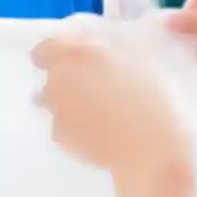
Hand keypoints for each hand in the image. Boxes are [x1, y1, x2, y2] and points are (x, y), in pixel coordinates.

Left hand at [31, 16, 192, 179]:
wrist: (150, 146)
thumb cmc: (152, 95)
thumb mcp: (137, 57)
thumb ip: (107, 50)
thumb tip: (94, 52)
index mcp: (76, 53)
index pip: (43, 50)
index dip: (56, 56)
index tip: (76, 62)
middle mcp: (59, 79)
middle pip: (53, 77)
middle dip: (69, 81)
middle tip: (98, 89)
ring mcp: (57, 110)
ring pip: (56, 102)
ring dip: (71, 105)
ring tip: (102, 115)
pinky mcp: (60, 138)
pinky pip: (64, 127)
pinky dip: (77, 129)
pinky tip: (101, 135)